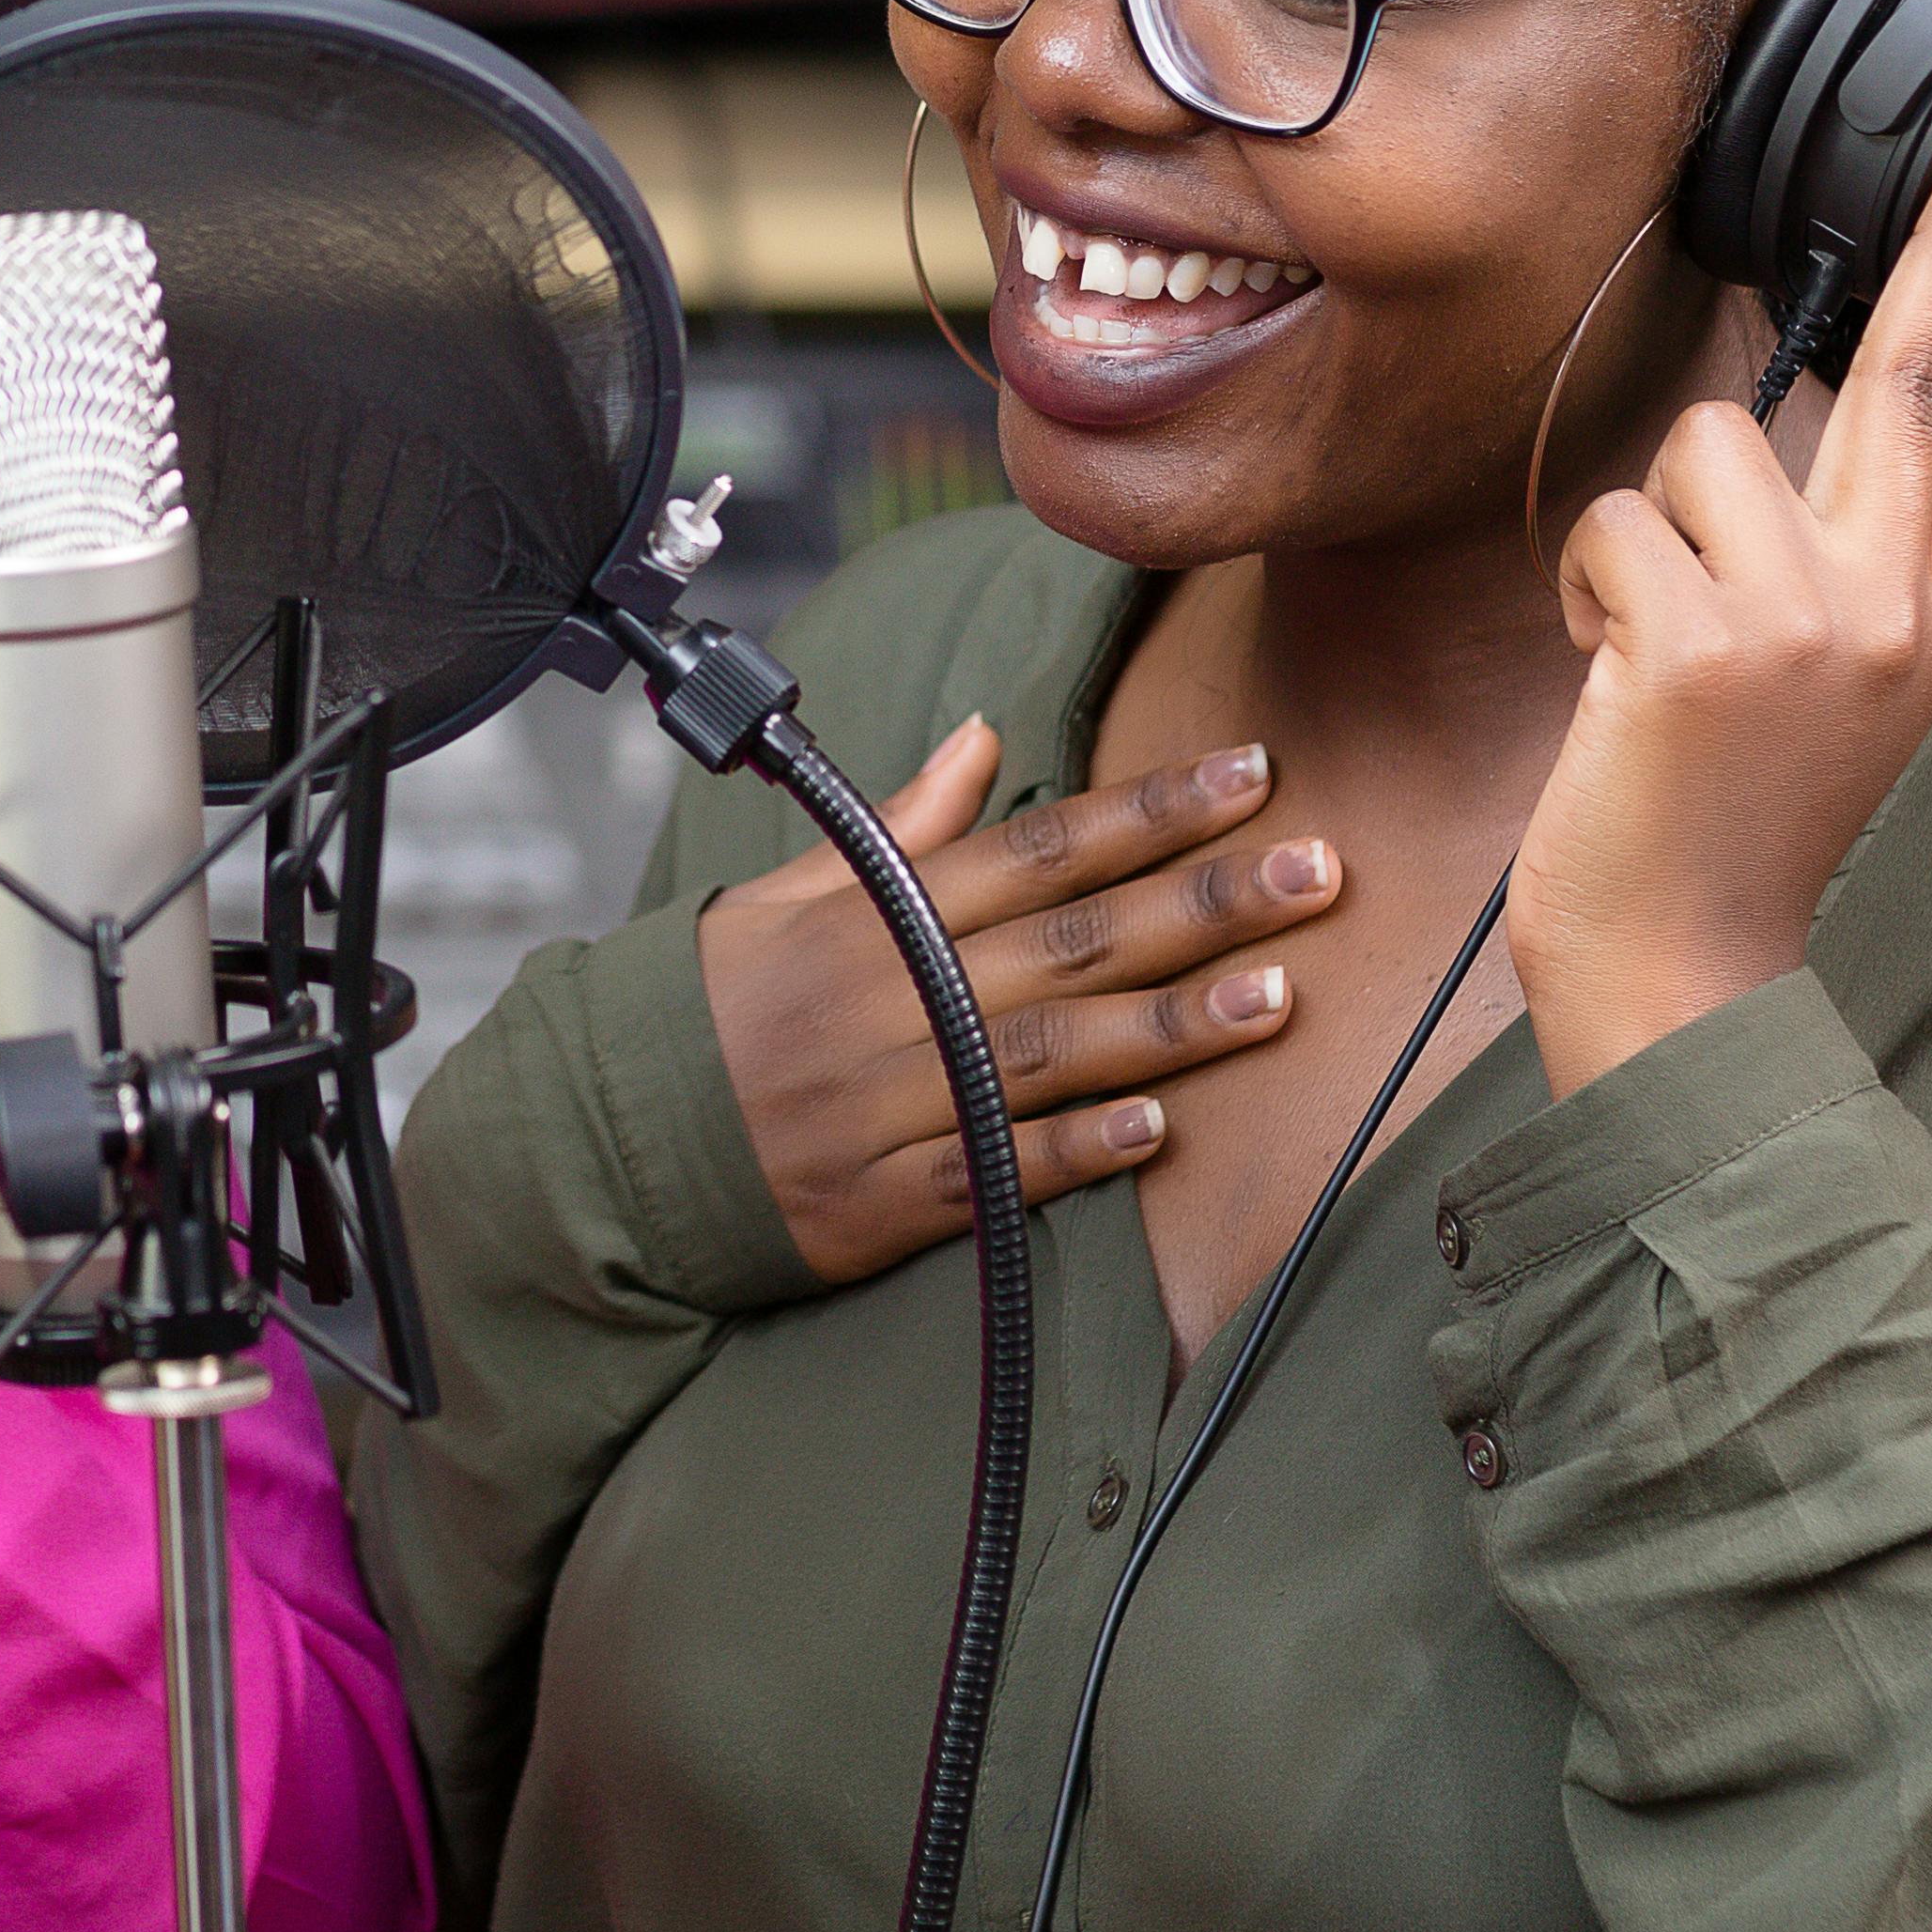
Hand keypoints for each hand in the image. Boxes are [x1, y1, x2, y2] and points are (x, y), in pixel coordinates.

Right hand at [698, 717, 1342, 1286]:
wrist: (611, 1134)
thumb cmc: (718, 1002)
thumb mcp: (794, 889)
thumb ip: (902, 823)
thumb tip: (981, 735)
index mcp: (885, 910)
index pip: (1042, 843)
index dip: (1151, 808)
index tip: (1253, 770)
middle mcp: (902, 994)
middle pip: (1076, 936)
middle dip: (1203, 899)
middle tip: (1320, 867)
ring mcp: (896, 1096)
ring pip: (1056, 1050)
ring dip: (1172, 1022)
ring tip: (1281, 994)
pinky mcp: (888, 1196)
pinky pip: (996, 1170)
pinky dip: (1076, 1152)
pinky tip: (1162, 1131)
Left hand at [1513, 116, 1931, 1090]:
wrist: (1685, 970)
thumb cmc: (1723, 823)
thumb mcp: (1827, 687)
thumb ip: (1836, 561)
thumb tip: (1791, 435)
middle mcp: (1898, 610)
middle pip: (1916, 376)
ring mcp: (1811, 622)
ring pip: (1701, 448)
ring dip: (1643, 533)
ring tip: (1653, 648)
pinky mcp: (1705, 641)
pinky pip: (1615, 525)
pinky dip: (1588, 591)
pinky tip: (1616, 682)